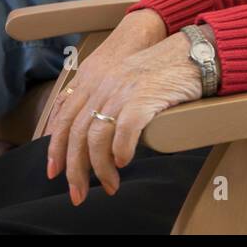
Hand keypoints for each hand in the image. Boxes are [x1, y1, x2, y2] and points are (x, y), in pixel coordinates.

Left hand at [45, 14, 203, 201]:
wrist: (191, 52)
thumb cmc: (162, 69)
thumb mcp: (123, 78)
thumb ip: (105, 98)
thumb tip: (93, 132)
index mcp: (94, 80)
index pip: (64, 118)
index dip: (56, 149)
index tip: (54, 173)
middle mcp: (103, 85)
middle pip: (76, 133)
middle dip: (75, 170)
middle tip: (78, 194)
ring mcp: (121, 91)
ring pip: (96, 137)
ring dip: (100, 168)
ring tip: (110, 185)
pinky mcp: (142, 97)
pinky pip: (123, 131)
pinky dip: (121, 151)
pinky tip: (125, 161)